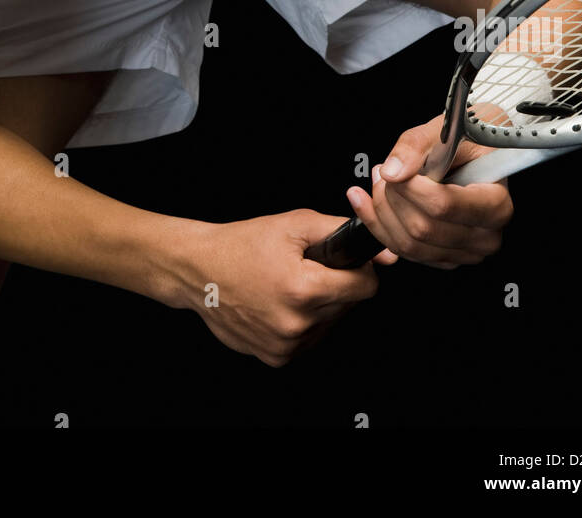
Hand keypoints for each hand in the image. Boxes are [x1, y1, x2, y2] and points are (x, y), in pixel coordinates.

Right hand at [176, 210, 396, 367]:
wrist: (199, 270)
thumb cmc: (242, 244)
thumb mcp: (294, 224)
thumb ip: (340, 233)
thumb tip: (382, 251)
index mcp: (304, 289)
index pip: (366, 288)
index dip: (360, 271)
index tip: (346, 264)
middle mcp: (296, 323)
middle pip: (347, 306)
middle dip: (335, 286)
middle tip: (307, 269)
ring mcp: (286, 344)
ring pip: (329, 324)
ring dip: (319, 306)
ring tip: (289, 284)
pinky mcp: (276, 357)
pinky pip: (307, 339)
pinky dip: (301, 321)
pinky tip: (278, 302)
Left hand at [345, 113, 512, 268]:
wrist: (478, 154)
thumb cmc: (470, 140)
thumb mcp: (446, 129)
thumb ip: (417, 146)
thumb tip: (393, 172)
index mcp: (496, 204)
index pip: (443, 205)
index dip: (410, 188)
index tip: (391, 170)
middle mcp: (485, 236)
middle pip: (422, 228)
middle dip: (392, 198)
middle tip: (382, 171)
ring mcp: (465, 252)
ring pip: (409, 245)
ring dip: (383, 212)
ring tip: (379, 182)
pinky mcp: (444, 260)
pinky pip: (403, 252)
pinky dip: (380, 226)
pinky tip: (369, 203)